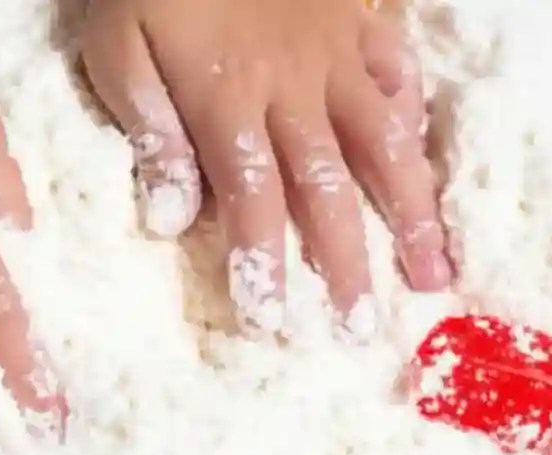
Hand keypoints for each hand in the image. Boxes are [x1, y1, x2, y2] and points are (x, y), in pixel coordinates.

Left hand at [81, 0, 451, 330]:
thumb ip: (152, 133)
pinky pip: (400, 72)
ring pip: (384, 143)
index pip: (254, 204)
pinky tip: (424, 158)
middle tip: (361, 327)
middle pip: (327, 191)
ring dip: (408, 212)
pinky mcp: (361, 18)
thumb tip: (173, 219)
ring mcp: (337, 53)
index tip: (276, 322)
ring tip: (432, 270)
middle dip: (346, 264)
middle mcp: (294, 91)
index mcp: (227, 105)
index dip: (267, 265)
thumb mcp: (120, 50)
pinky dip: (415, 117)